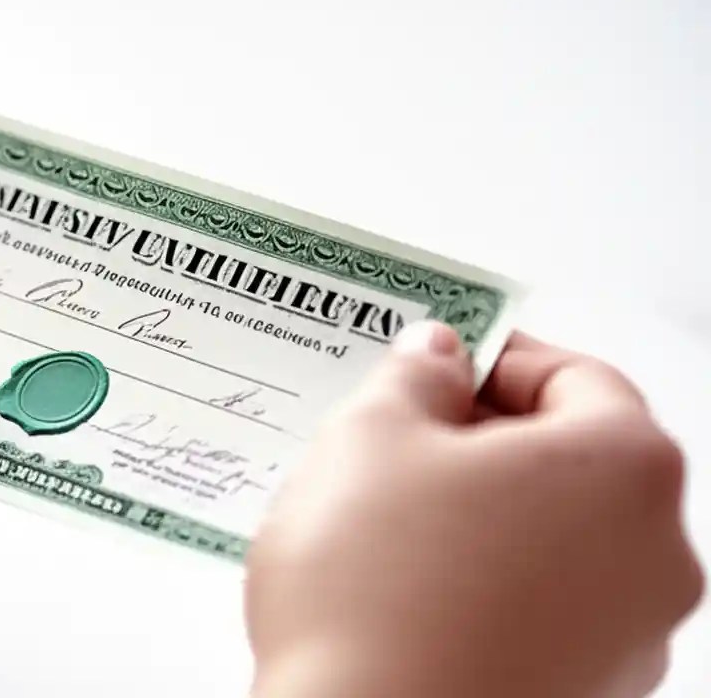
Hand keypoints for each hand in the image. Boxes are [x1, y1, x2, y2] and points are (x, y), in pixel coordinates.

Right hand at [245, 322, 702, 697]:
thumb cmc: (374, 599)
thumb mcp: (368, 437)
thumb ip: (414, 375)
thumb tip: (436, 358)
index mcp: (622, 469)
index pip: (575, 376)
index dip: (495, 358)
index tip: (439, 364)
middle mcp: (653, 557)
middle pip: (572, 462)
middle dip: (483, 440)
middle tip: (398, 438)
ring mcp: (626, 641)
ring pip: (555, 540)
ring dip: (483, 515)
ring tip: (387, 523)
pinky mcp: (583, 696)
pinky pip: (541, 609)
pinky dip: (487, 584)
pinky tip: (407, 591)